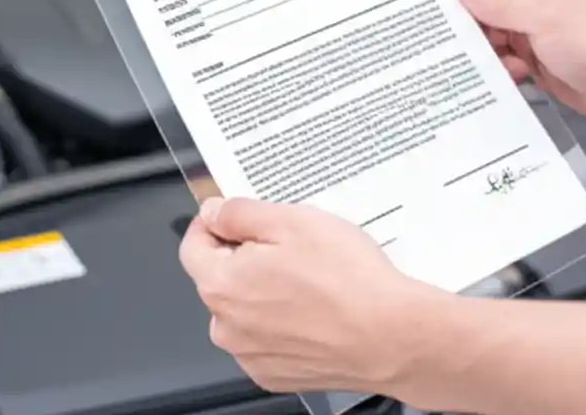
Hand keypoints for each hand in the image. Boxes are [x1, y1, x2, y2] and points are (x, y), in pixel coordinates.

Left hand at [178, 197, 447, 395]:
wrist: (392, 338)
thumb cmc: (349, 282)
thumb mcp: (291, 221)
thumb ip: (240, 213)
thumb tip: (214, 211)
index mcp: (222, 284)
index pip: (192, 247)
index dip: (212, 225)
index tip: (229, 217)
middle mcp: (228, 326)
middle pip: (220, 279)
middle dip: (246, 258)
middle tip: (290, 247)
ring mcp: (251, 355)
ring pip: (244, 310)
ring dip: (264, 292)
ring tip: (310, 281)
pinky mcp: (275, 375)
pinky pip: (265, 339)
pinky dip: (282, 323)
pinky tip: (314, 310)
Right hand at [452, 0, 585, 120]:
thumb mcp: (544, 19)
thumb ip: (499, 5)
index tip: (439, 2)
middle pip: (482, 2)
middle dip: (470, 21)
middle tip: (454, 37)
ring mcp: (530, 27)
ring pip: (487, 32)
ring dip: (486, 48)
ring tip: (493, 59)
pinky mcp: (531, 54)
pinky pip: (499, 56)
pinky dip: (499, 66)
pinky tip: (514, 72)